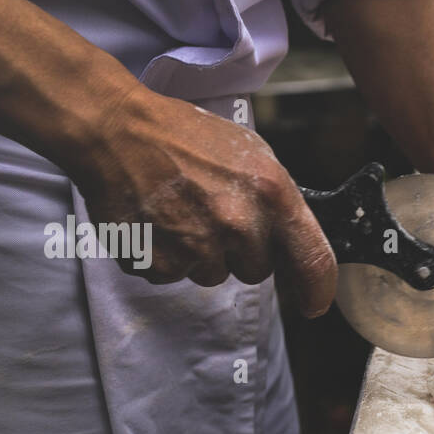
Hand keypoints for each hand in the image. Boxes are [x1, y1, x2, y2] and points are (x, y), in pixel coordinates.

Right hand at [71, 82, 336, 315]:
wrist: (116, 128)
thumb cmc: (185, 137)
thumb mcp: (252, 155)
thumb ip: (278, 203)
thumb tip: (293, 246)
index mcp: (271, 193)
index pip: (312, 260)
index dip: (317, 290)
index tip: (313, 304)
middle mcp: (239, 223)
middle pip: (256, 272)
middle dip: (238, 253)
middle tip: (211, 214)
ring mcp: (198, 245)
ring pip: (213, 275)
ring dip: (199, 254)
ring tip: (178, 211)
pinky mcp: (160, 261)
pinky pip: (173, 276)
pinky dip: (164, 256)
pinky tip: (154, 221)